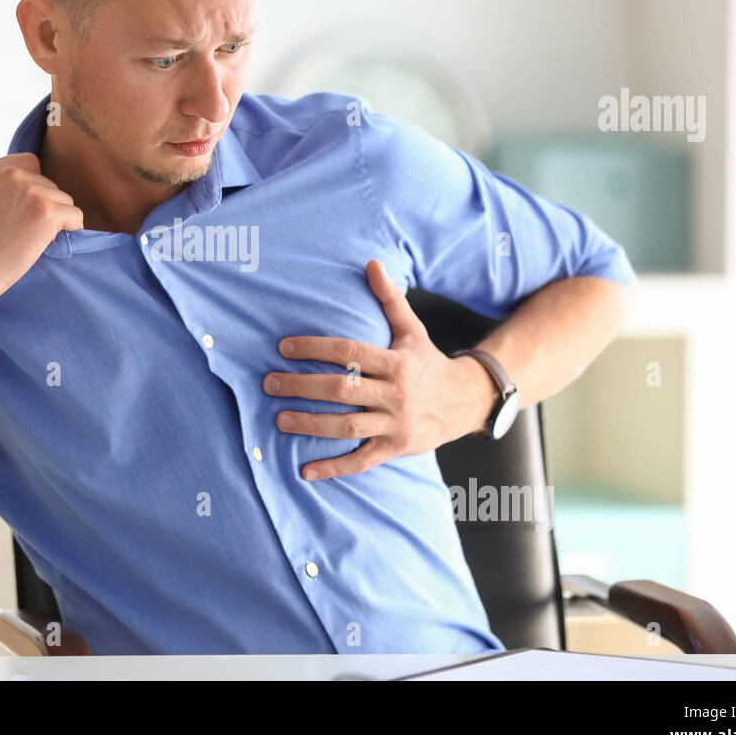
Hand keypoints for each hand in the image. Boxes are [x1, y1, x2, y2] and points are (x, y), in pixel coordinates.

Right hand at [0, 153, 83, 306]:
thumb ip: (0, 189)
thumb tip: (31, 191)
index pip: (32, 164)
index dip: (34, 188)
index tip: (23, 210)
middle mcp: (12, 174)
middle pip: (50, 184)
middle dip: (43, 208)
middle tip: (21, 233)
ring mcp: (30, 191)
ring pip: (64, 201)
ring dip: (55, 221)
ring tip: (28, 240)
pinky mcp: (46, 212)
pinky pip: (76, 216)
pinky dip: (70, 231)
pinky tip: (48, 244)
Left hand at [265, 259, 496, 480]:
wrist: (465, 402)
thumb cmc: (428, 362)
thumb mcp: (412, 329)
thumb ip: (390, 299)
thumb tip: (371, 262)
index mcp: (397, 361)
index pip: (350, 352)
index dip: (315, 348)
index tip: (284, 347)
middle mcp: (396, 393)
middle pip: (343, 390)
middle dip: (303, 387)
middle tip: (269, 384)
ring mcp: (396, 424)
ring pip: (348, 426)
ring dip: (311, 424)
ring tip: (279, 419)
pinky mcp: (396, 448)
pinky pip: (362, 461)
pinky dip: (334, 468)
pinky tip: (305, 472)